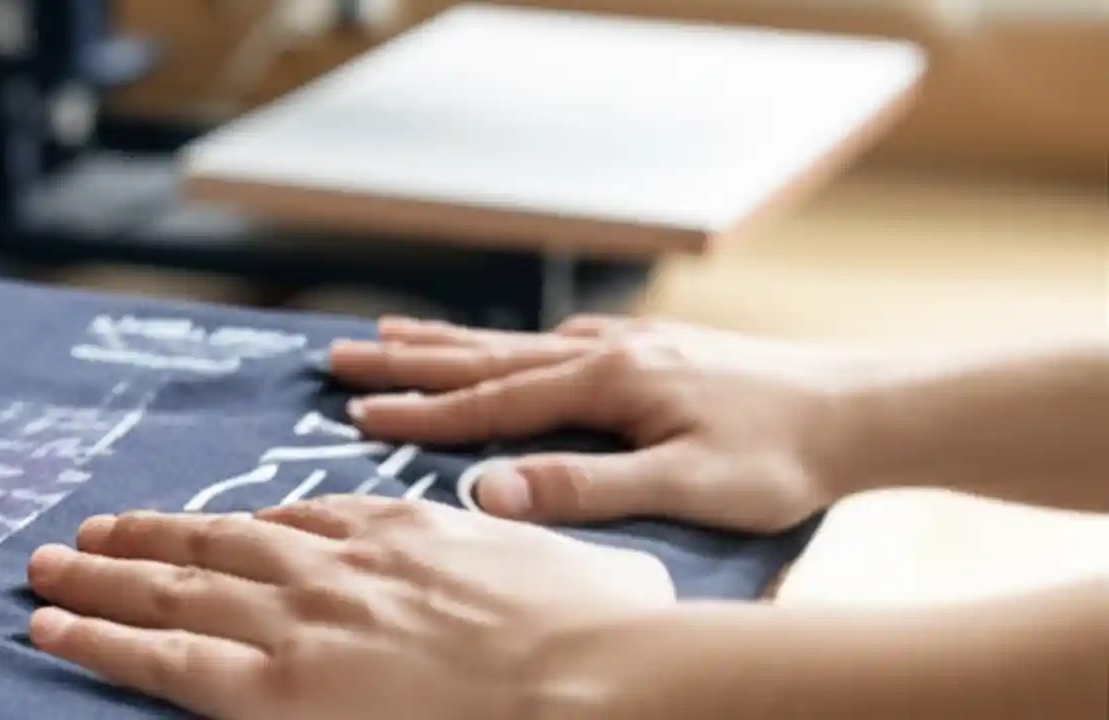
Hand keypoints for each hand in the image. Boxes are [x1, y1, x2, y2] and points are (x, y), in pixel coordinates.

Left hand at [27, 499, 673, 719]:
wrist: (579, 675)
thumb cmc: (595, 631)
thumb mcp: (581, 562)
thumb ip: (535, 543)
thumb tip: (556, 541)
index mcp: (402, 531)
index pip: (301, 521)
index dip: (242, 526)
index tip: (208, 525)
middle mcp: (336, 565)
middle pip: (218, 541)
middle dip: (150, 535)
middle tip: (93, 528)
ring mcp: (301, 619)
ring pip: (176, 584)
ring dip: (106, 572)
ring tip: (52, 563)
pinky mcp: (274, 687)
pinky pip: (165, 656)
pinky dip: (101, 636)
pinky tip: (51, 627)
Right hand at [331, 315, 874, 532]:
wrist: (861, 412)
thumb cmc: (780, 457)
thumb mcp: (684, 485)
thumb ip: (585, 486)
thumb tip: (489, 490)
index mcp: (607, 384)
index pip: (491, 402)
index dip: (422, 414)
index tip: (358, 415)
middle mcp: (609, 354)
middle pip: (488, 356)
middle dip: (411, 361)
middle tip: (342, 355)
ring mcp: (631, 347)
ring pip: (519, 343)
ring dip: (452, 342)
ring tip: (396, 333)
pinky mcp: (654, 352)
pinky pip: (559, 343)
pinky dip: (512, 344)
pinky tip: (508, 346)